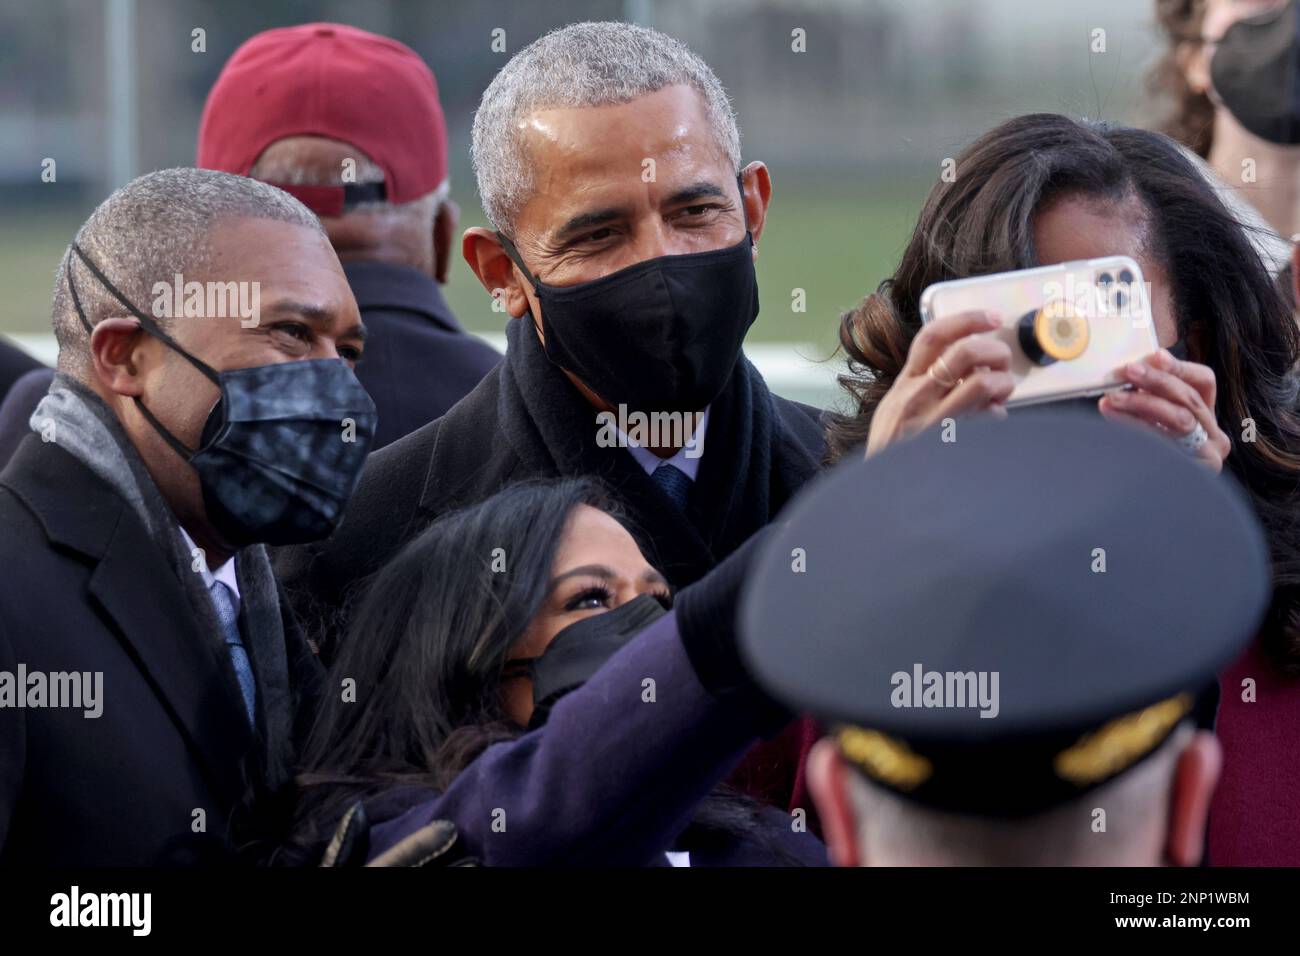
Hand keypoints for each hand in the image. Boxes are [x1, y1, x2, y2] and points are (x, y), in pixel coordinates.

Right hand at [865, 310, 1014, 456]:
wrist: (880, 492)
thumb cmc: (890, 453)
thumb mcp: (893, 411)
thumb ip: (921, 386)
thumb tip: (963, 369)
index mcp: (905, 384)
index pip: (934, 336)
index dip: (967, 320)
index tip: (991, 318)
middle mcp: (918, 397)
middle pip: (964, 351)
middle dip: (995, 350)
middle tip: (1001, 361)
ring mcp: (936, 420)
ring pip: (982, 383)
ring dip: (1003, 382)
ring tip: (1001, 391)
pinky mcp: (952, 442)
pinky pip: (988, 418)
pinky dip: (998, 414)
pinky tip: (993, 419)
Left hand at [1098, 349, 1229, 471]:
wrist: (1147, 513)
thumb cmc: (1144, 465)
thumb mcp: (1148, 424)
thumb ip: (1144, 401)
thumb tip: (1127, 374)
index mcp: (1205, 418)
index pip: (1203, 382)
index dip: (1179, 367)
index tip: (1153, 357)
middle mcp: (1214, 435)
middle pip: (1189, 397)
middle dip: (1154, 381)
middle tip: (1125, 372)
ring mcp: (1209, 455)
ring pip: (1181, 418)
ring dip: (1143, 404)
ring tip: (1111, 399)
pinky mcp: (1199, 472)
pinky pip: (1166, 443)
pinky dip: (1137, 428)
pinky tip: (1115, 420)